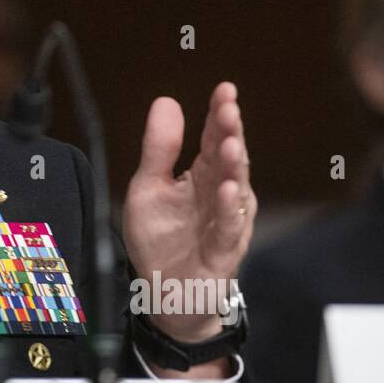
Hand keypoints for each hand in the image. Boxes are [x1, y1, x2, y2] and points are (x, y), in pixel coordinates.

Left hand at [122, 81, 255, 344]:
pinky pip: (229, 229)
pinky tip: (226, 191)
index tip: (225, 89)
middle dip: (230, 132)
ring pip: (235, 189)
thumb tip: (167, 101)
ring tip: (229, 143)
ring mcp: (225, 222)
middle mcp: (220, 193)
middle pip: (227, 157)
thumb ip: (158, 149)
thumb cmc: (160, 238)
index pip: (212, 137)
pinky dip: (229, 210)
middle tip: (229, 108)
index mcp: (201, 174)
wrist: (164, 292)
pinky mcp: (223, 252)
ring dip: (233, 166)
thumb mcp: (148, 187)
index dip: (219, 114)